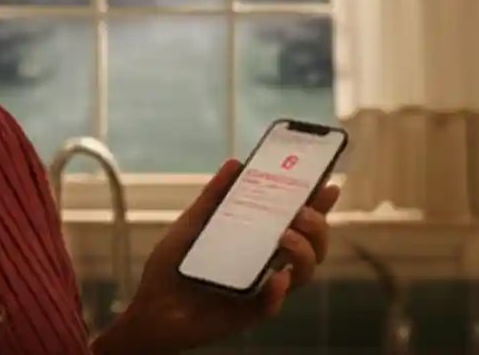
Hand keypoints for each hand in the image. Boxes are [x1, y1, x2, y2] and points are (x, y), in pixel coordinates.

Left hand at [94, 160, 340, 354]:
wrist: (150, 305)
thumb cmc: (173, 266)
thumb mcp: (192, 224)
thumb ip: (214, 197)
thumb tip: (235, 163)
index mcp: (259, 242)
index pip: (298, 223)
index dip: (319, 206)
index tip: (328, 185)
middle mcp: (267, 265)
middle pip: (312, 248)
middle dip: (317, 227)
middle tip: (302, 212)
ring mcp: (261, 290)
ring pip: (303, 274)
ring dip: (303, 252)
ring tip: (285, 236)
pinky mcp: (249, 314)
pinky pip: (273, 304)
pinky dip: (277, 290)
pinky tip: (275, 277)